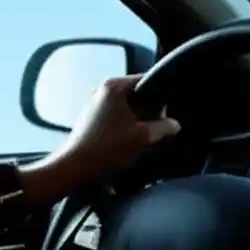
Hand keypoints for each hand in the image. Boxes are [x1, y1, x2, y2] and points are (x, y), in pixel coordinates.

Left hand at [23, 75, 180, 205]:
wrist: (74, 169)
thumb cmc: (109, 147)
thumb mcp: (144, 137)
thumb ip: (165, 127)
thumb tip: (174, 124)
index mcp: (114, 85)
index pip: (148, 80)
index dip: (162, 95)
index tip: (172, 109)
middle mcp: (103, 89)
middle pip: (138, 95)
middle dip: (150, 110)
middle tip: (163, 125)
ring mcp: (94, 104)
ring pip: (127, 107)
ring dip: (138, 120)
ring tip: (148, 135)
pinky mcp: (90, 119)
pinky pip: (116, 117)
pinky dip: (126, 126)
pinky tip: (131, 141)